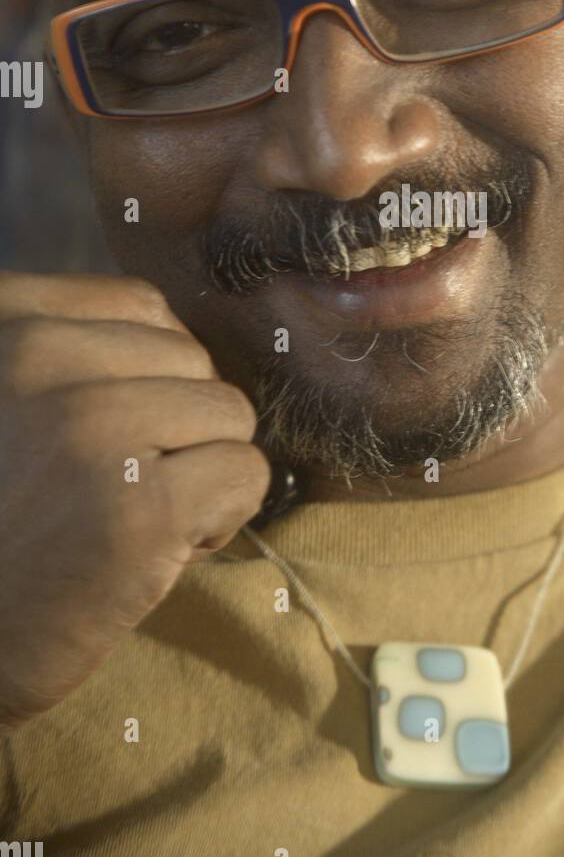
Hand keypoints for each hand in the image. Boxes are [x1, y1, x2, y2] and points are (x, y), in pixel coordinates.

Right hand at [0, 271, 268, 730]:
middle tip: (116, 485)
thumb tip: (180, 338)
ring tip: (133, 517)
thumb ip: (69, 352)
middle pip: (190, 357)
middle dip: (177, 425)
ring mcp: (91, 427)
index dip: (148, 372)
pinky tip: (158, 551)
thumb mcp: (6, 401)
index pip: (137, 305)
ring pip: (228, 411)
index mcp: (1, 321)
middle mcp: (34, 357)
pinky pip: (246, 472)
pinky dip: (222, 518)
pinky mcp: (141, 507)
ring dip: (201, 470)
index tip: (104, 434)